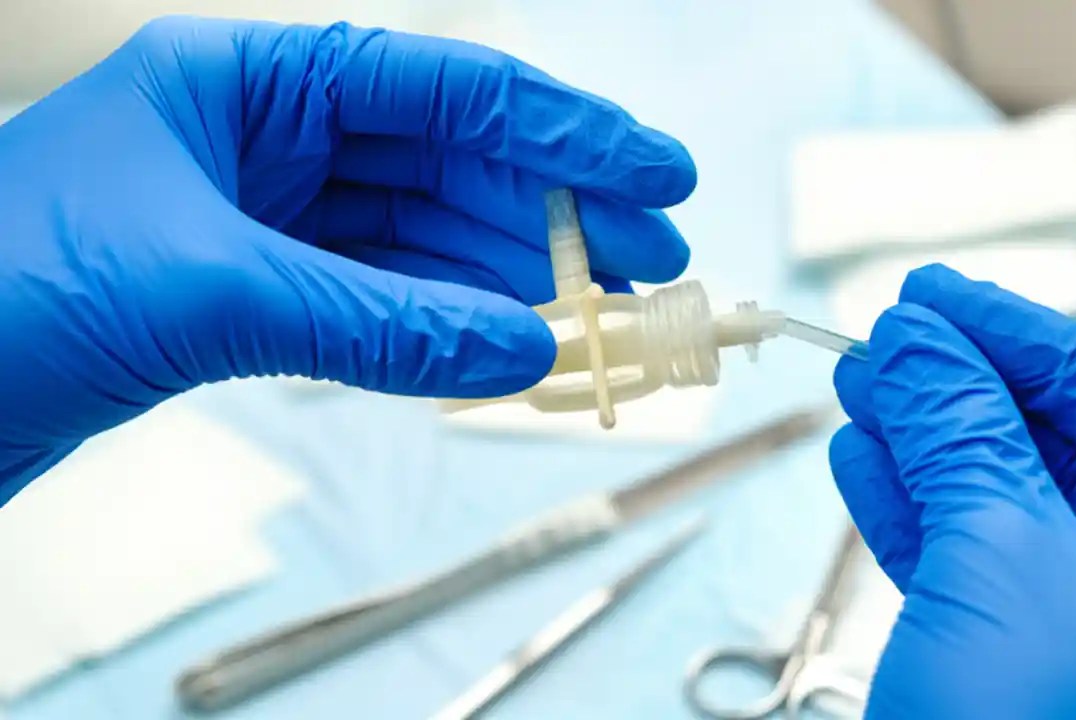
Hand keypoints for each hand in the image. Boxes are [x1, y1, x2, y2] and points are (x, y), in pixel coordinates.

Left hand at [0, 17, 694, 502]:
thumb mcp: (208, 290)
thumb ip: (376, 320)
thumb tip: (519, 342)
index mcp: (249, 81)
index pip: (444, 92)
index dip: (563, 132)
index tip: (653, 173)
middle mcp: (266, 139)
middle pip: (449, 166)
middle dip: (555, 213)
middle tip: (649, 263)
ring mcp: (265, 221)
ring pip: (424, 241)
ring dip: (512, 279)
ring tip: (601, 316)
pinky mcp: (253, 297)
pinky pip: (380, 303)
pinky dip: (445, 329)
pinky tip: (508, 344)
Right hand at [829, 265, 1075, 718]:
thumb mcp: (1003, 563)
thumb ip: (962, 436)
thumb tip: (915, 340)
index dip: (1036, 343)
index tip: (944, 298)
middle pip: (1070, 457)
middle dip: (969, 390)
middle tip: (891, 335)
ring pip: (1008, 514)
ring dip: (926, 446)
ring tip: (856, 388)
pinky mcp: (1021, 686)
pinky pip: (971, 577)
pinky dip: (911, 518)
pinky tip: (860, 465)